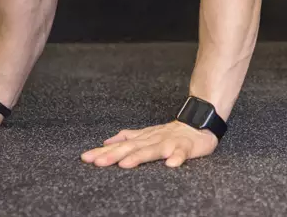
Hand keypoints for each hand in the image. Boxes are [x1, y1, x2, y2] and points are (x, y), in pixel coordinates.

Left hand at [81, 120, 218, 168]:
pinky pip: (182, 152)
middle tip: (98, 162)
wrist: (200, 123)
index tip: (86, 158)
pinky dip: (177, 157)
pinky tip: (171, 164)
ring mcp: (169, 143)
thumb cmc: (172, 133)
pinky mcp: (186, 147)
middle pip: (131, 148)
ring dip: (139, 157)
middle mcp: (153, 140)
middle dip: (114, 155)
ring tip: (125, 165)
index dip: (103, 152)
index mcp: (143, 139)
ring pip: (152, 150)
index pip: (120, 146)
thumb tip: (107, 141)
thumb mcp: (147, 134)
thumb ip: (128, 137)